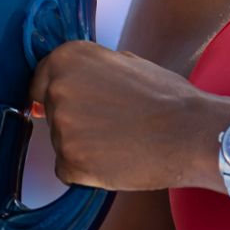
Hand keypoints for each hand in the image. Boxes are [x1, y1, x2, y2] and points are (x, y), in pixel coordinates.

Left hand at [29, 41, 229, 191]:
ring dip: (83, 146)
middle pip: (51, 112)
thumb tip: (72, 78)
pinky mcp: (69, 162)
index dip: (57, 95)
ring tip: (120, 142)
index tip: (74, 105)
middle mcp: (58, 89)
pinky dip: (86, 171)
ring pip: (60, 143)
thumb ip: (92, 69)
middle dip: (74, 121)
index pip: (40, 79)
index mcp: (68, 58)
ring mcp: (61, 127)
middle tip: (112, 125)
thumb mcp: (127, 62)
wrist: (189, 132)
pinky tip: (116, 161)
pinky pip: (67, 170)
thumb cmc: (166, 97)